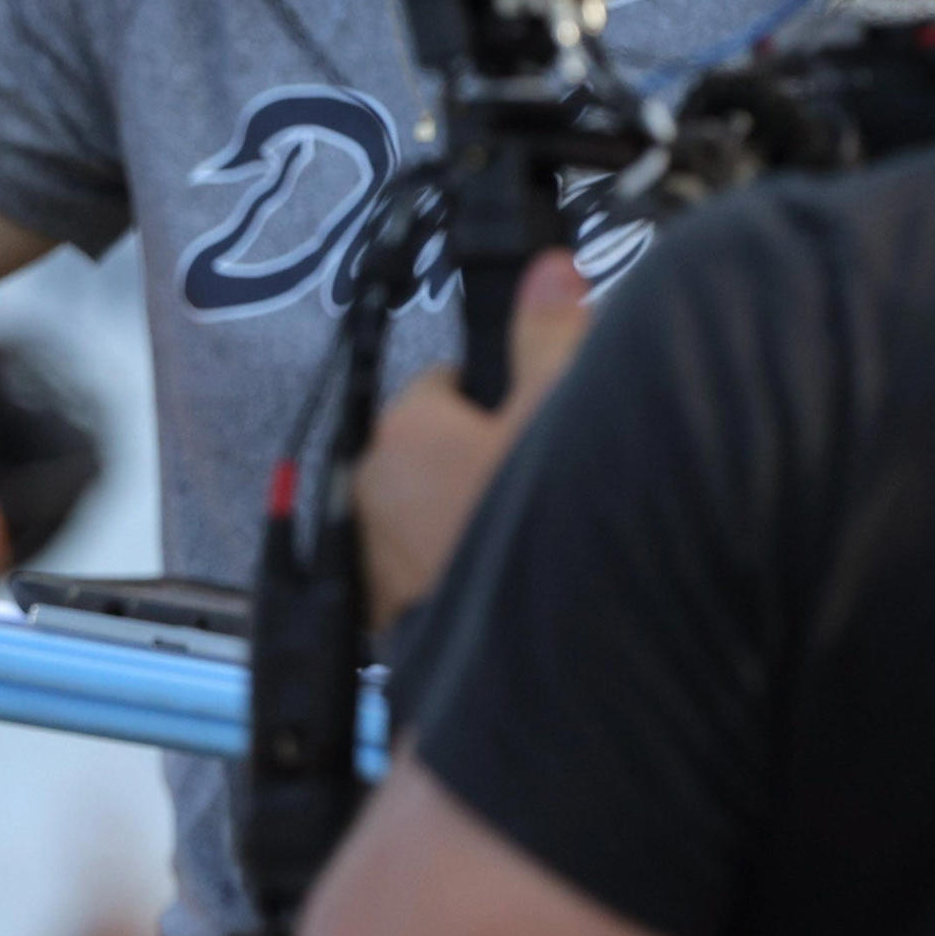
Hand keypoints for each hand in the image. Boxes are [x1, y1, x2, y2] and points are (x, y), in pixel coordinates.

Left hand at [360, 250, 593, 626]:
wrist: (544, 666)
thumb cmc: (550, 536)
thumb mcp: (565, 413)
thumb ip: (553, 335)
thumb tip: (547, 269)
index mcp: (401, 430)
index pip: (447, 384)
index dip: (500, 396)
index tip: (536, 417)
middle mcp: (369, 490)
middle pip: (435, 449)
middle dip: (484, 458)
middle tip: (546, 484)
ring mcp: (374, 558)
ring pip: (431, 512)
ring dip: (473, 518)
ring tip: (539, 541)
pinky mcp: (390, 617)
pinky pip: (430, 570)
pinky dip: (462, 570)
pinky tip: (514, 585)